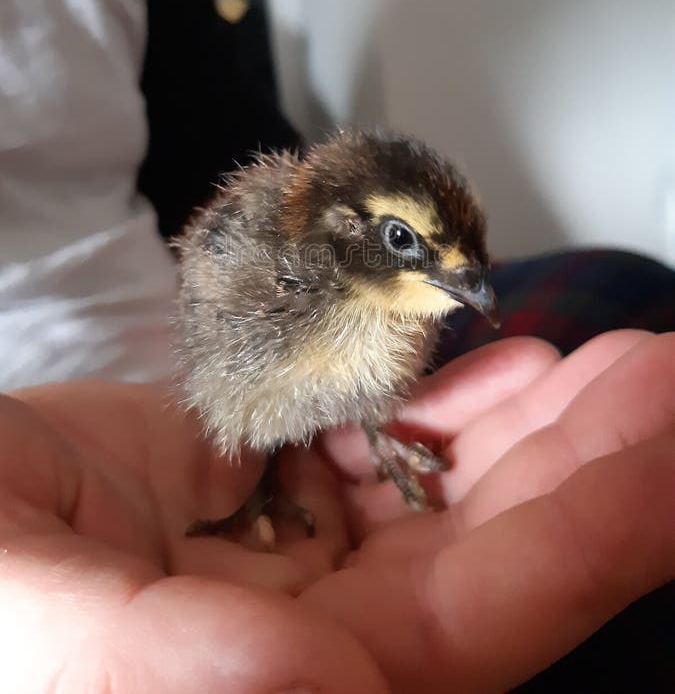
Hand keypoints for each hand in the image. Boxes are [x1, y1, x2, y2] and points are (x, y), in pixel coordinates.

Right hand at [1, 331, 672, 691]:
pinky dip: (448, 399)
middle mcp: (311, 636)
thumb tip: (331, 689)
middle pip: (485, 555)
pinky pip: (389, 439)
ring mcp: (301, 553)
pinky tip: (502, 365)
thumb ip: (152, 669)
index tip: (662, 466)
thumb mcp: (37, 618)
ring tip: (614, 361)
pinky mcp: (279, 481)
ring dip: (536, 426)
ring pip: (450, 492)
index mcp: (273, 686)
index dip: (575, 550)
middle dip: (586, 468)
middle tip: (657, 379)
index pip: (462, 631)